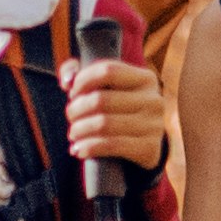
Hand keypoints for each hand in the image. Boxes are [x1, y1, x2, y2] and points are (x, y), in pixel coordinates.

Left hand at [60, 44, 176, 173]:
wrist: (145, 146)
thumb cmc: (120, 111)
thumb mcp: (108, 88)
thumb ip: (82, 74)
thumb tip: (67, 79)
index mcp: (146, 79)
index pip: (108, 71)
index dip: (83, 80)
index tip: (72, 92)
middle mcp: (153, 100)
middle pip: (101, 100)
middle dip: (77, 109)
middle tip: (71, 116)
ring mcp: (154, 126)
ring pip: (103, 124)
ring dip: (79, 130)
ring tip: (73, 134)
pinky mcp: (149, 149)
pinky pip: (112, 145)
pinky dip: (89, 148)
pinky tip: (79, 150)